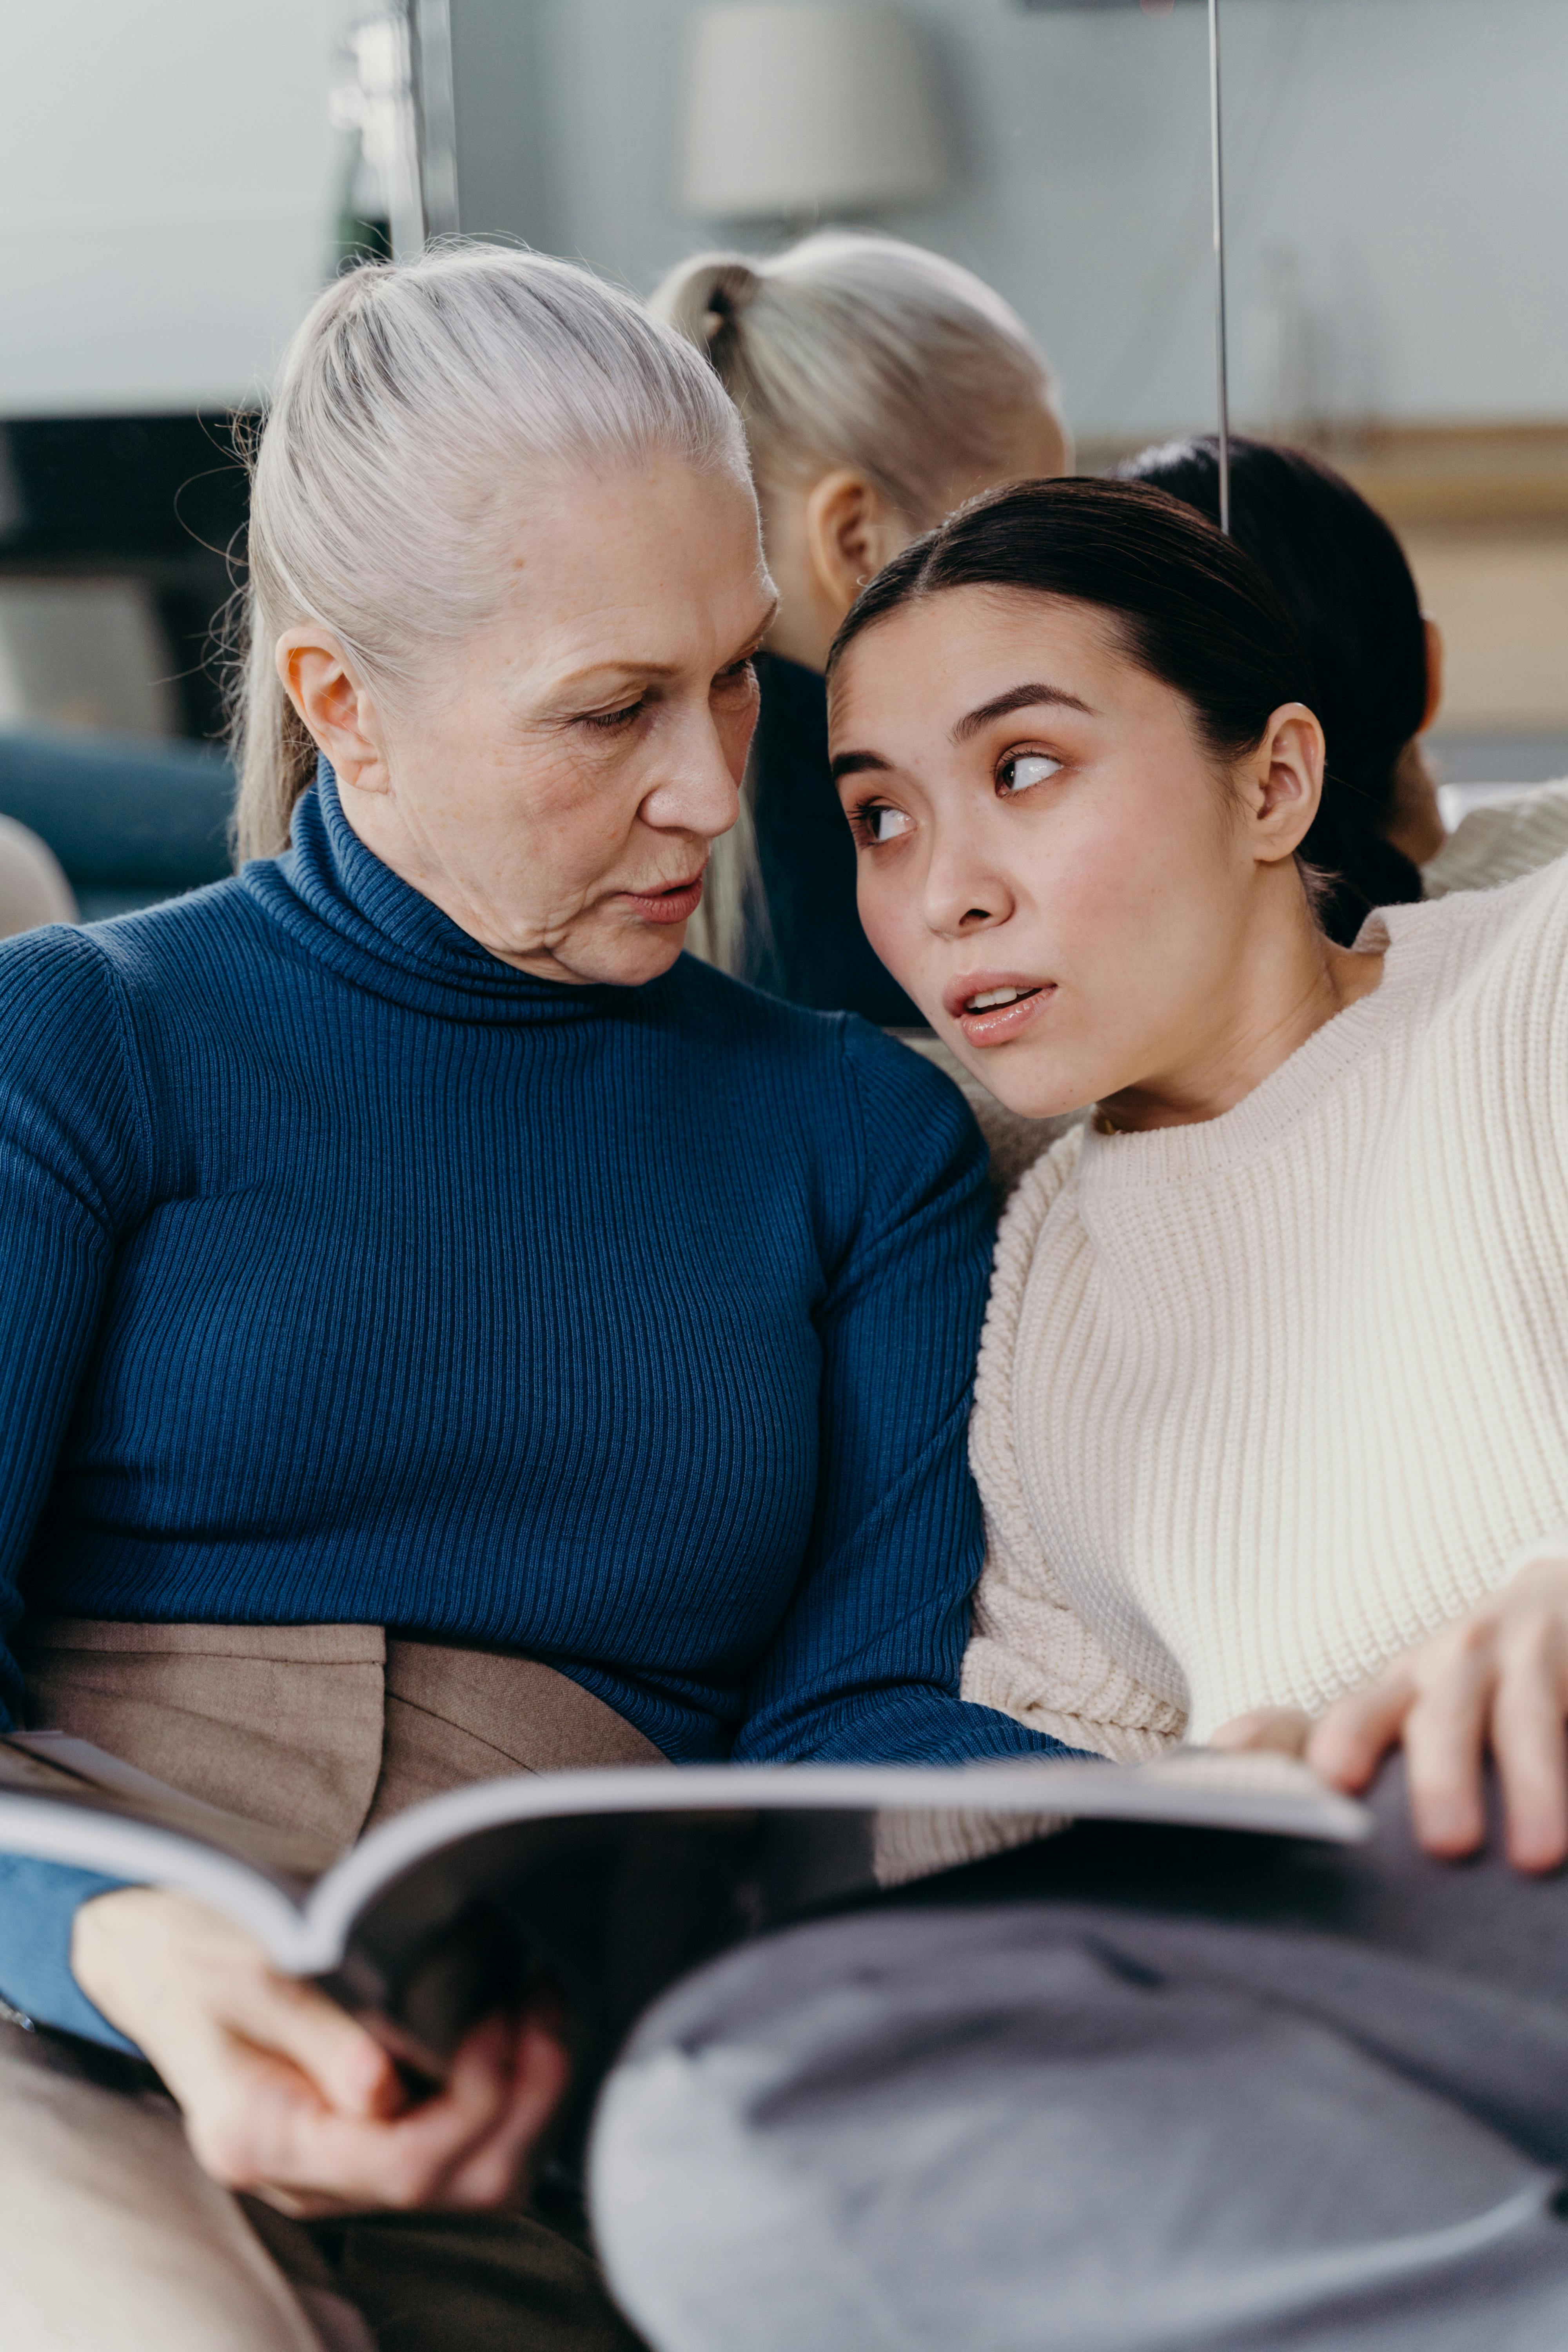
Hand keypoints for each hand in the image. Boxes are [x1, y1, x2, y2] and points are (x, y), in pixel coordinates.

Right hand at [72, 1887, 567, 2216]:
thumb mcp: (248, 1971)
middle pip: (456, 2184)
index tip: (503, 2010)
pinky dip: (510, 2096)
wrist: (161, 1960)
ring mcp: (341, 2171)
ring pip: (474, 2179)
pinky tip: (520, 2026)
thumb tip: (380, 2090)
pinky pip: (464, 2151)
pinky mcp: (368, 2144)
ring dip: (530, 2098)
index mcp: (264, 2138)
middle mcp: (307, 2177)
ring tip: (543, 2004)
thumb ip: (316, 2031)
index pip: (404, 2163)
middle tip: (544, 1999)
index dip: (476, 2095)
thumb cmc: (201, 1952)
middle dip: (525, 2099)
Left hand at [1211, 1557, 1567, 1870]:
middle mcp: (1453, 1667)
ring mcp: (1522, 1662)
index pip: (1356, 1715)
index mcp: (1399, 1689)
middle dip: (1440, 1777)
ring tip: (1537, 1853)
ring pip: (1524, 1718)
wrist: (1557, 1606)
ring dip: (1532, 1782)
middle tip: (1446, 1844)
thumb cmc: (1460, 1682)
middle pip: (1440, 1718)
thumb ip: (1312, 1738)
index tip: (1330, 1777)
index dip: (1342, 1742)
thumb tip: (1221, 1756)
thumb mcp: (1398, 1706)